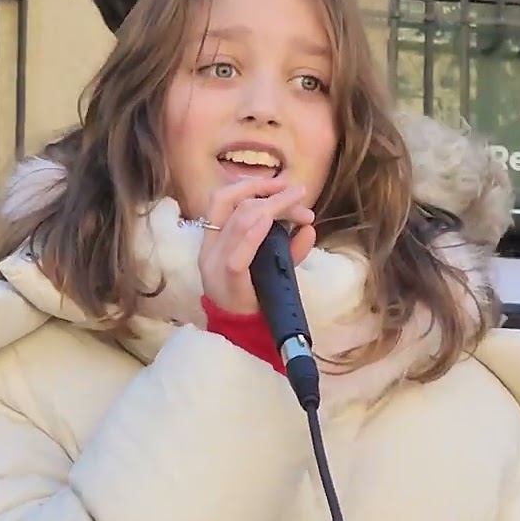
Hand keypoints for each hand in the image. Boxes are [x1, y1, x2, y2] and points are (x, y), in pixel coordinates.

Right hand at [198, 177, 316, 315]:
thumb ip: (289, 247)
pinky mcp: (228, 282)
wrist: (242, 337)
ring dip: (273, 208)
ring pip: (239, 223)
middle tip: (300, 194)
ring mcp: (215, 265)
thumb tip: (309, 227)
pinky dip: (255, 234)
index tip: (281, 183)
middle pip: (237, 207)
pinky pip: (238, 255)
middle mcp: (209, 249)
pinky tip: (271, 221)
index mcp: (213, 241)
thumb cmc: (256, 298)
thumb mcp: (273, 267)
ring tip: (300, 207)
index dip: (250, 185)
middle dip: (272, 196)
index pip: (223, 199)